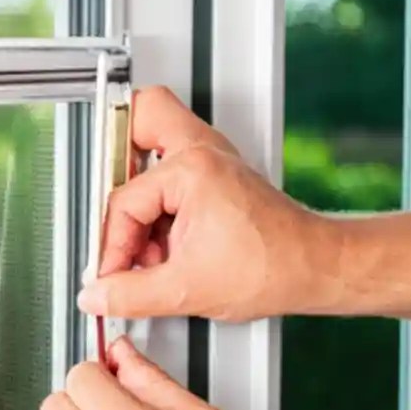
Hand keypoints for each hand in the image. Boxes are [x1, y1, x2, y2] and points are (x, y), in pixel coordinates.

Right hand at [78, 86, 342, 321]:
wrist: (314, 269)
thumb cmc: (272, 266)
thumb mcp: (186, 290)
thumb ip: (130, 294)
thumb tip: (97, 295)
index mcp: (191, 169)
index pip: (124, 201)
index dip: (113, 244)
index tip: (112, 272)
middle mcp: (202, 151)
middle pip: (142, 114)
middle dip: (116, 160)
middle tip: (108, 205)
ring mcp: (212, 157)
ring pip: (156, 138)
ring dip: (140, 190)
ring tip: (146, 240)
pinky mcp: (217, 174)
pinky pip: (172, 170)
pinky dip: (161, 206)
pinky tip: (167, 244)